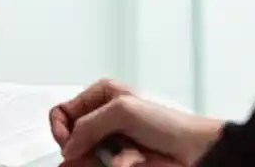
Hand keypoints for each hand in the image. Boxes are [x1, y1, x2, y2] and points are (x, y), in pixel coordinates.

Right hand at [50, 79, 224, 166]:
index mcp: (101, 95)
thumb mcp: (122, 111)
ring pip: (83, 158)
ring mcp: (110, 141)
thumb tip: (68, 145)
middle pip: (71, 139)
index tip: (69, 143)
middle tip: (94, 154)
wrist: (194, 151)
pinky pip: (100, 166)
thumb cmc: (168, 123)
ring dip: (99, 161)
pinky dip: (115, 166)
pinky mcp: (118, 161)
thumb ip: (88, 124)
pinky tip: (130, 163)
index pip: (62, 112)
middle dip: (81, 150)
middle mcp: (103, 117)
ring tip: (124, 158)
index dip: (61, 129)